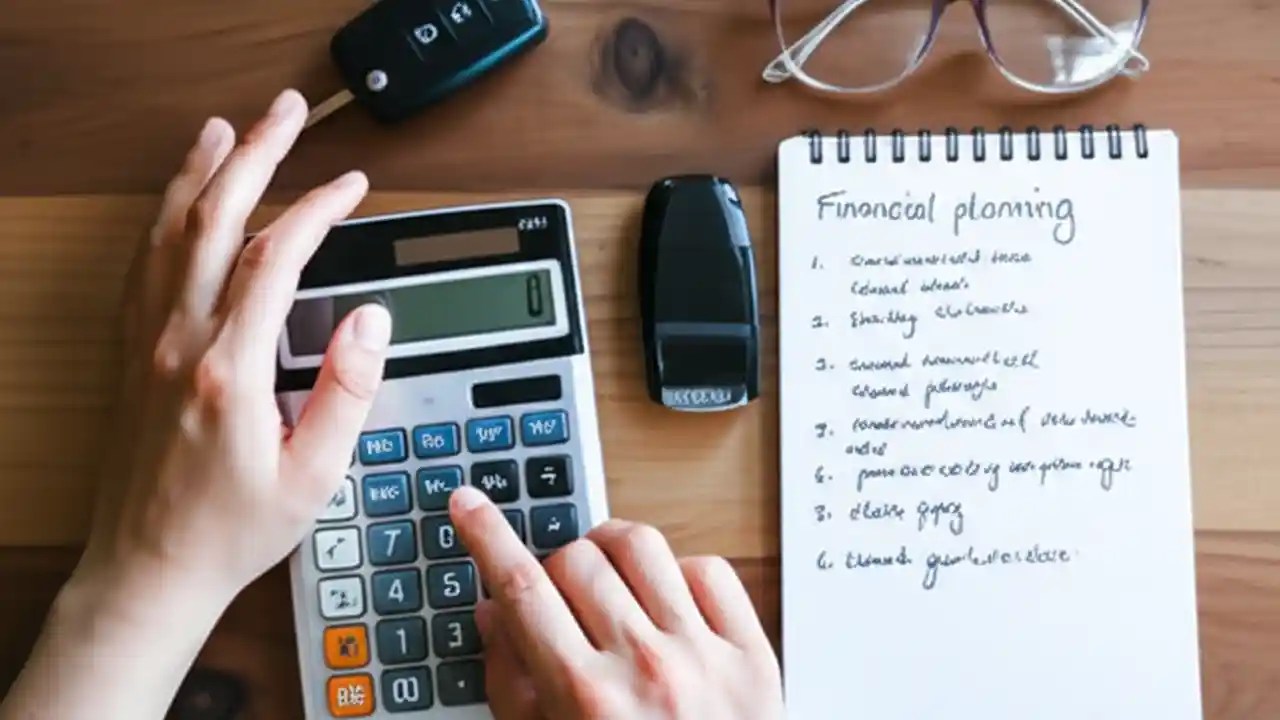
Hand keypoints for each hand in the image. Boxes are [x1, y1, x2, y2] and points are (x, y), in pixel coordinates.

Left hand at [73, 89, 388, 613]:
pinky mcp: (129, 354)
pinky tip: (179, 201)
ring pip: (167, 232)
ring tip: (228, 130)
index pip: (275, 257)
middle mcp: (177, 343)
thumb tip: (372, 320)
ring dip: (200, 172)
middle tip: (283, 113)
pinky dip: (165, 216)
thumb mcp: (314, 476)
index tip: (351, 185)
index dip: (317, 208)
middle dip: (254, 154)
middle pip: (212, 220)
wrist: (147, 569)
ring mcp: (144, 343)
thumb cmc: (229, 531)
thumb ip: (349, 390)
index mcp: (228, 370)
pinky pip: (143, 263)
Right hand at [448, 486, 784, 719]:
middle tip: (560, 594)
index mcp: (584, 698)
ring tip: (609, 579)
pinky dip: (681, 573)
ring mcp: (704, 655)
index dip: (487, 534)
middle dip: (555, 567)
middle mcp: (645, 667)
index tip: (471, 503)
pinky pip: (709, 569)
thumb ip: (512, 682)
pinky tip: (667, 601)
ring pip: (643, 545)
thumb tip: (495, 611)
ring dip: (612, 552)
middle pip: (577, 558)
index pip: (521, 587)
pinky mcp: (752, 652)